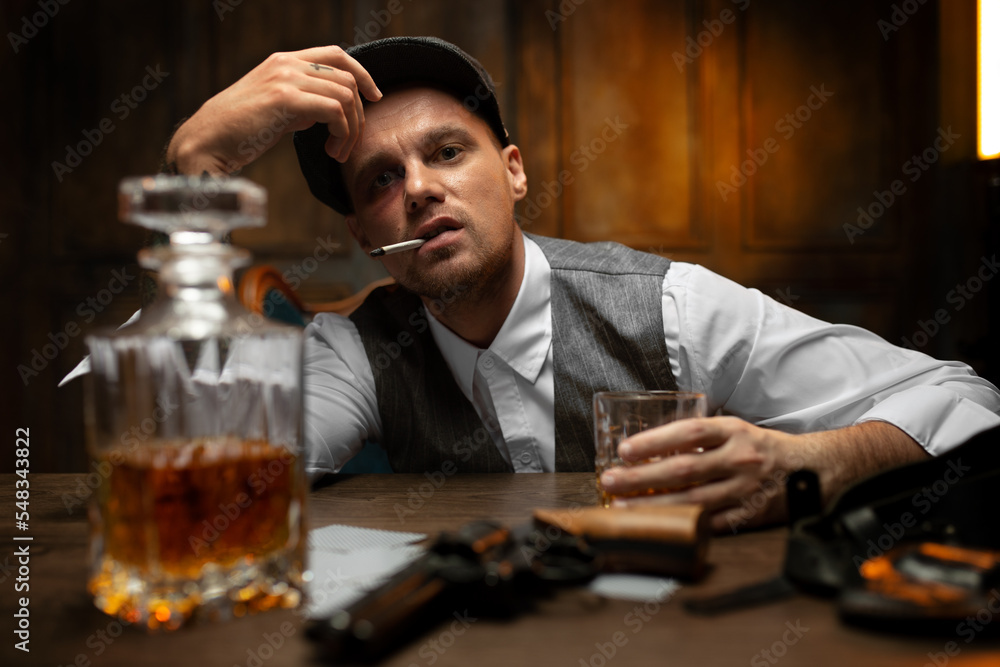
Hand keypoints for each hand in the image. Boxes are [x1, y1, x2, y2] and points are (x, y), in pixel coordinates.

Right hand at [167, 45, 381, 174]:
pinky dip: (342, 133)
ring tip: (336, 152)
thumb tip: (328, 111)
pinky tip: (329, 150)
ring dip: (351, 130)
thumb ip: (301, 103)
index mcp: (283, 62)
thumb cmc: (238, 132)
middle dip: (359, 114)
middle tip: (347, 144)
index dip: (363, 73)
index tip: (375, 97)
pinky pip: (335, 111)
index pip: (336, 55)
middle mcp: (286, 64)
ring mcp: (286, 79)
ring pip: (346, 95)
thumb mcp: (274, 109)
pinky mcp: (285, 99)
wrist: (206, 141)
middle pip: (347, 78)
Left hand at [598, 417, 927, 534]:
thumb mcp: (736, 430)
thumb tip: (652, 444)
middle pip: (683, 469)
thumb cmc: (765, 449)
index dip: (655, 441)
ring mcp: (745, 490)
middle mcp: (739, 459)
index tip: (625, 450)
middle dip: (641, 476)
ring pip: (692, 501)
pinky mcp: (749, 516)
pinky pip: (712, 523)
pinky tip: (660, 525)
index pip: (688, 433)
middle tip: (610, 480)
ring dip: (654, 504)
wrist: (814, 471)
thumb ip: (700, 437)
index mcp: (734, 432)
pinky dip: (684, 525)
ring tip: (623, 505)